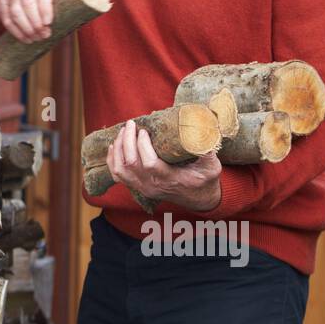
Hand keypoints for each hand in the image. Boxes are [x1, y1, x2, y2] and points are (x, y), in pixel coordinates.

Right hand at [0, 0, 60, 43]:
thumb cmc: (52, 5)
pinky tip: (25, 39)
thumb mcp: (60, 3)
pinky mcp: (3, 0)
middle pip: (28, 2)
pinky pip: (6, 17)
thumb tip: (76, 27)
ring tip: (35, 38)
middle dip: (35, 22)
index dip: (45, 7)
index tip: (48, 23)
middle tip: (43, 35)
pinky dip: (15, 30)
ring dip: (25, 28)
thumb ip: (65, 11)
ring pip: (15, 10)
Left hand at [106, 120, 221, 212]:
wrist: (199, 200)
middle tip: (131, 124)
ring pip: (120, 170)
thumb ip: (207, 151)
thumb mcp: (211, 166)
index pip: (149, 164)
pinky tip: (114, 146)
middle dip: (127, 141)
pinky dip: (113, 160)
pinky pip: (118, 175)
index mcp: (169, 179)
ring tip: (123, 132)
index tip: (144, 130)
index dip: (142, 146)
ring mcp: (143, 188)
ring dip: (118, 149)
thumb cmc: (205, 180)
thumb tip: (204, 130)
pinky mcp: (138, 187)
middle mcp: (152, 185)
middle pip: (130, 164)